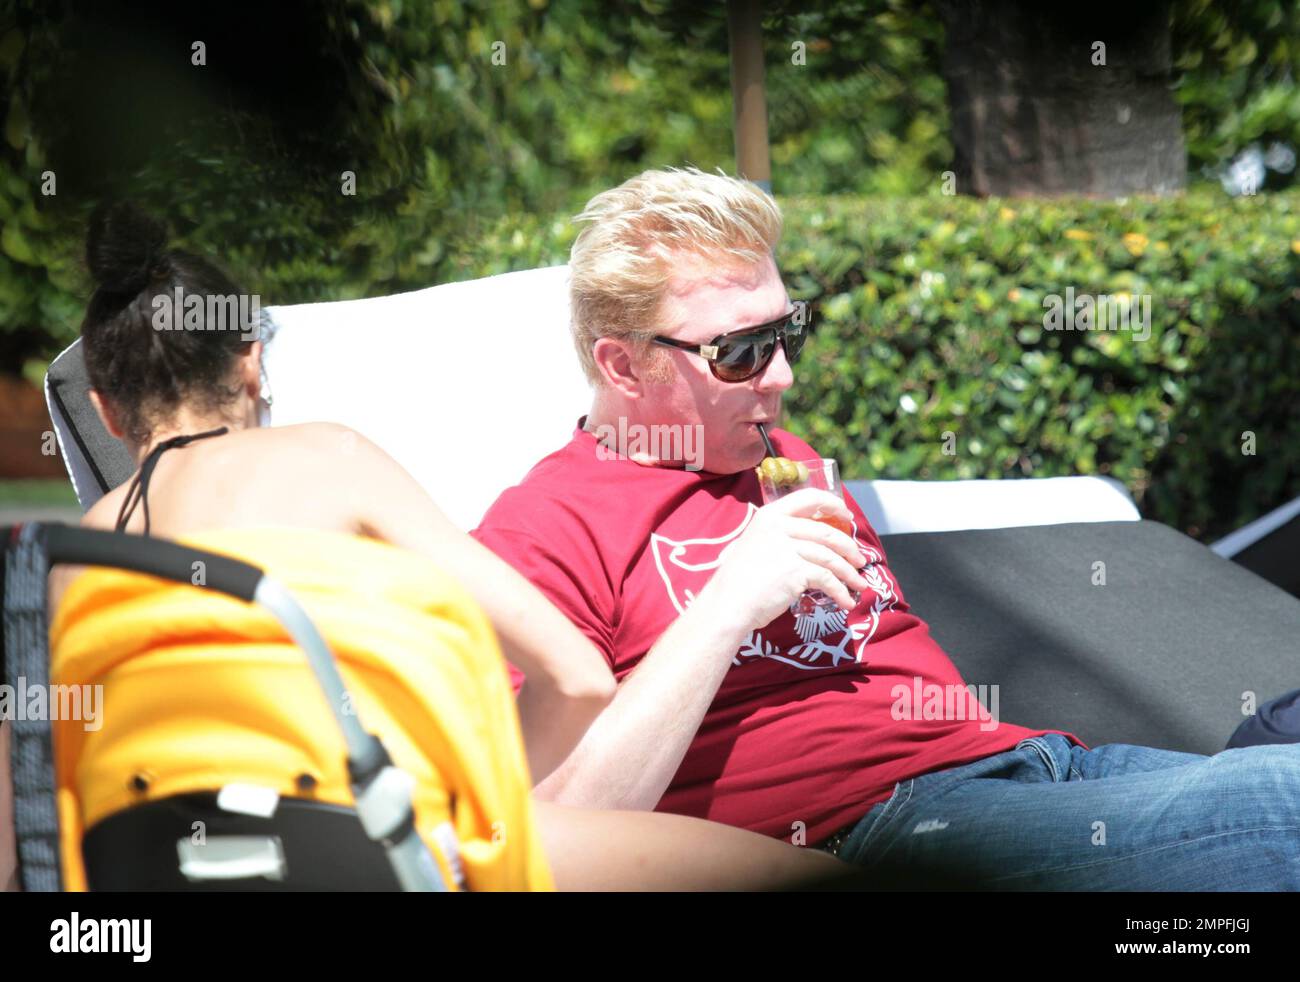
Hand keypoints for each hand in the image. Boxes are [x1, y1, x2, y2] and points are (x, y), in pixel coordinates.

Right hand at [697, 488, 871, 633]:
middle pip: (826, 532)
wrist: (728, 603)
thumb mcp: (757, 543)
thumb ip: (781, 535)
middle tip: (860, 560)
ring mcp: (787, 548)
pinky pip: (827, 579)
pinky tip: (845, 601)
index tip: (847, 515)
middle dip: (849, 548)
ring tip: (859, 584)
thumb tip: (815, 541)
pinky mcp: (795, 571)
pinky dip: (840, 591)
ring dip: (850, 573)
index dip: (833, 504)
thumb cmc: (740, 579)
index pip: (808, 497)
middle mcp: (779, 527)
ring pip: (831, 557)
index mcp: (769, 515)